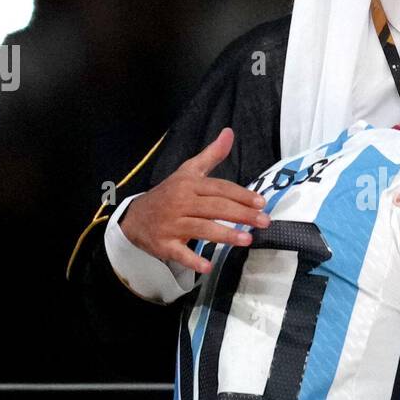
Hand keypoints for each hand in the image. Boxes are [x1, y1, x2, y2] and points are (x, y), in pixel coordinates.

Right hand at [119, 127, 270, 274]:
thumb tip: (229, 132)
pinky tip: (208, 266)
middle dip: (241, 214)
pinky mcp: (164, 244)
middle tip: (264, 222)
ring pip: (201, 228)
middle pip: (214, 207)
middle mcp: (181, 202)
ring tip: (247, 240)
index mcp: (188, 184)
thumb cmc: (168, 193)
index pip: (219, 188)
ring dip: (225, 235)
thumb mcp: (188, 171)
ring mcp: (172, 224)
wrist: (135, 217)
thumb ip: (211, 155)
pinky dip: (192, 260)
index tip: (261, 202)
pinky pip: (180, 253)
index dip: (240, 195)